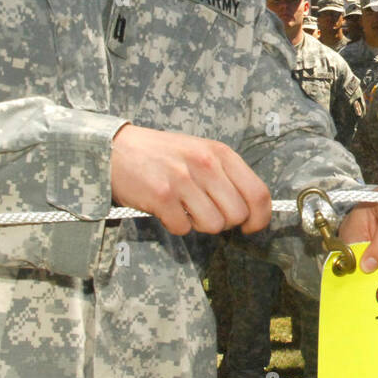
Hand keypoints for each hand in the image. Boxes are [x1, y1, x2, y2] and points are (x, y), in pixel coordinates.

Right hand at [110, 123, 270, 235]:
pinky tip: (166, 210)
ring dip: (199, 225)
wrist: (117, 148)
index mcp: (221, 153)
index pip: (258, 193)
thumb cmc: (164, 155)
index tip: (251, 227)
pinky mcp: (162, 196)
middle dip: (225, 222)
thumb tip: (251, 210)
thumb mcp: (202, 153)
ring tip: (185, 209)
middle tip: (206, 213)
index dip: (260, 218)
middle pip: (237, 214)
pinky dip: (176, 225)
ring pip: (213, 225)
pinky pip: (183, 228)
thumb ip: (226, 176)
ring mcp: (184, 180)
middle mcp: (206, 164)